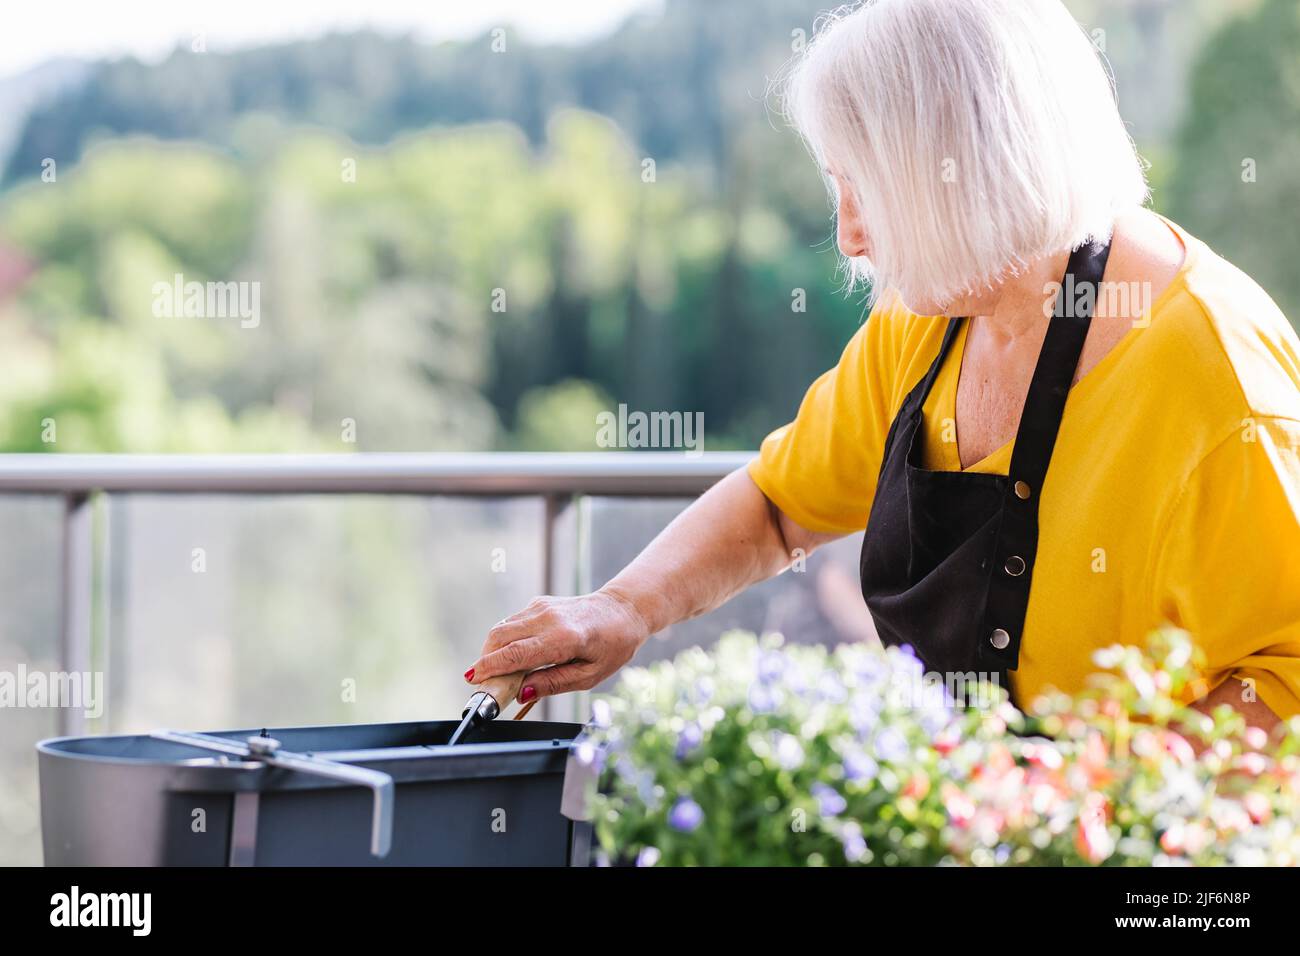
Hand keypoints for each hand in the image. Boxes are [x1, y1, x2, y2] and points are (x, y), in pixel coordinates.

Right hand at [465, 589, 651, 702]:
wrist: (623, 611)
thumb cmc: (612, 646)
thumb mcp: (589, 676)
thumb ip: (554, 683)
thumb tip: (522, 693)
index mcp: (564, 638)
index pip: (516, 653)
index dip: (490, 667)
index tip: (473, 679)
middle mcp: (549, 618)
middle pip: (501, 638)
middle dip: (485, 661)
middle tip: (482, 684)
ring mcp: (542, 607)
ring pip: (502, 628)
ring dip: (492, 650)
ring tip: (495, 674)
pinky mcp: (539, 603)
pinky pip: (512, 623)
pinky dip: (504, 640)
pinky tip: (511, 657)